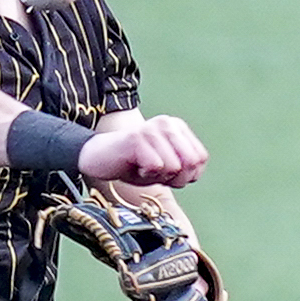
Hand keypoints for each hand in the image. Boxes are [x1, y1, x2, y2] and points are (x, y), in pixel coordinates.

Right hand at [77, 115, 207, 187]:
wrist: (99, 159)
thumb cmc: (134, 164)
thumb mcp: (166, 169)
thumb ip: (186, 170)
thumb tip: (193, 173)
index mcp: (177, 127)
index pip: (200, 159)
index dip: (186, 175)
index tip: (165, 172)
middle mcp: (167, 123)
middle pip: (190, 164)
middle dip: (174, 177)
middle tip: (154, 172)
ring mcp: (152, 128)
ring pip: (174, 167)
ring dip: (156, 176)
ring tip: (141, 167)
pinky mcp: (138, 137)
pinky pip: (156, 167)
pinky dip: (145, 175)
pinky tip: (134, 166)